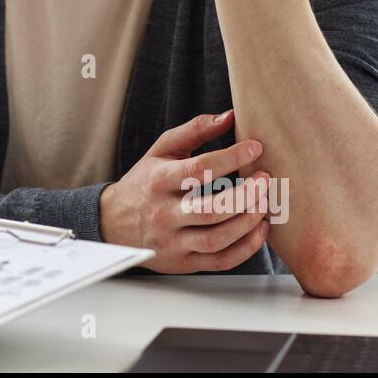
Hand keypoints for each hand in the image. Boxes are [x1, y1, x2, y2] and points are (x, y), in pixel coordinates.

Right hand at [99, 109, 272, 273]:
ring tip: (264, 203)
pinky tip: (259, 229)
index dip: (230, 158)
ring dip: (248, 222)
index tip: (255, 147)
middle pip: (211, 209)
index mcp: (158, 181)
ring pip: (217, 238)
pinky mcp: (183, 262)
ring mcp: (173, 241)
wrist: (112, 222)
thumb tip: (230, 116)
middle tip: (265, 180)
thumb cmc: (144, 182)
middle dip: (245, 195)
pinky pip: (221, 260)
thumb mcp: (161, 151)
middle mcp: (164, 213)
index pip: (197, 170)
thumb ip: (195, 131)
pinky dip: (246, 248)